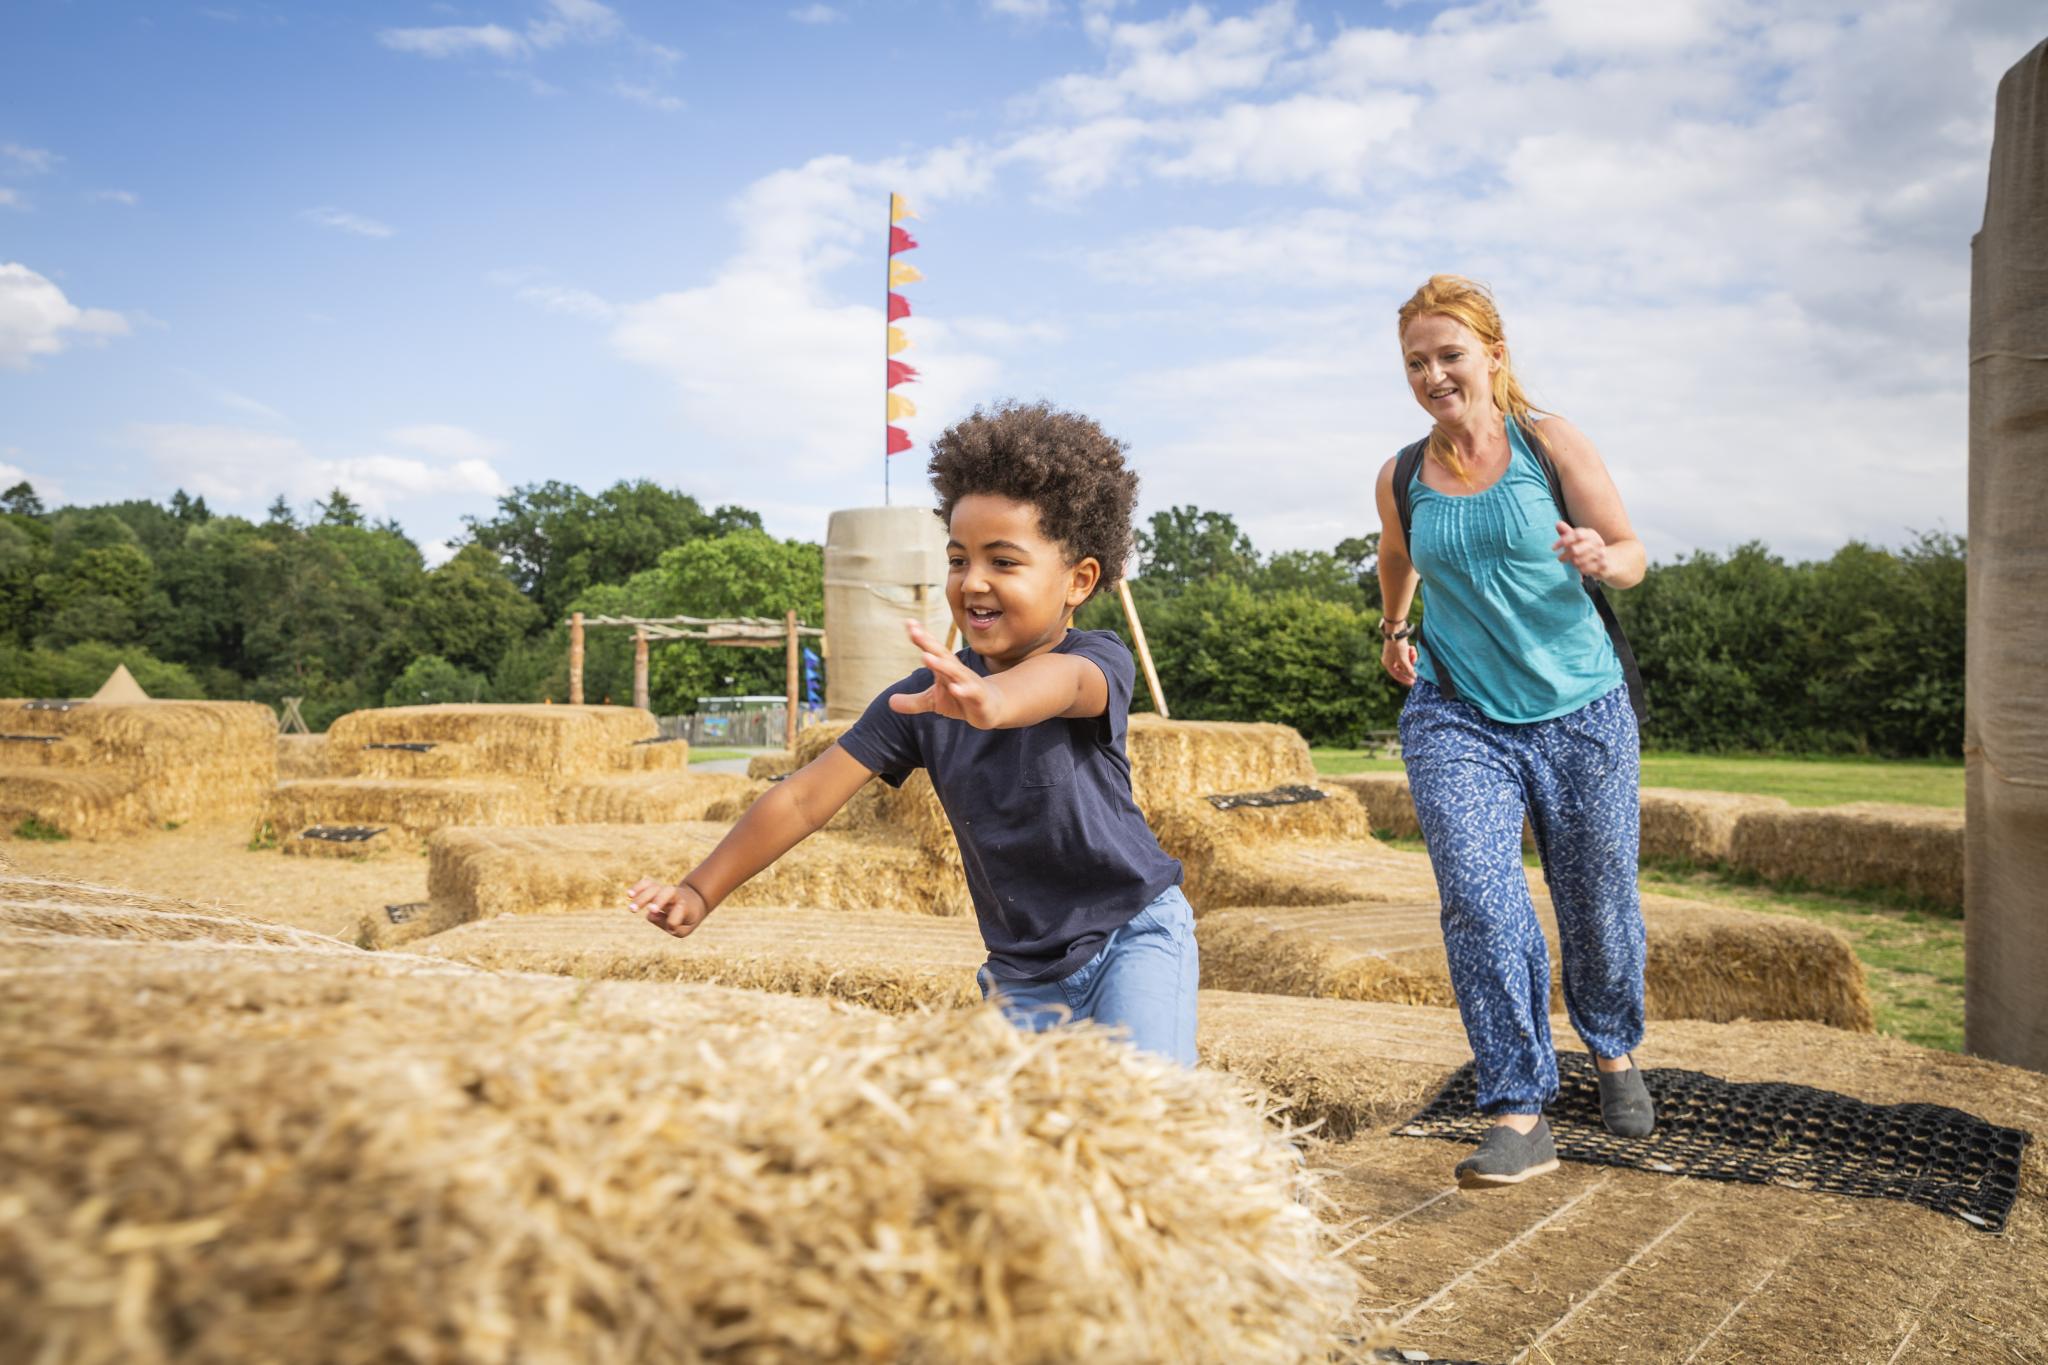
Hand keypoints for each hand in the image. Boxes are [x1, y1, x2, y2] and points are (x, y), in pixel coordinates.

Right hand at [627, 877, 708, 937]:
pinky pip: (647, 883)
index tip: (670, 925)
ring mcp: (665, 890)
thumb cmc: (687, 918)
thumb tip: (652, 915)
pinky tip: (629, 895)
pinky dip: (638, 887)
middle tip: (650, 910)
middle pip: (667, 892)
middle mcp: (675, 896)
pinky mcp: (656, 888)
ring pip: (654, 888)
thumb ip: (673, 927)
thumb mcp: (686, 928)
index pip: (680, 911)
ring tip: (631, 909)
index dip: (674, 918)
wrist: (693, 901)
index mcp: (686, 906)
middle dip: (658, 900)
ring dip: (642, 897)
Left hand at [887, 619, 1008, 727]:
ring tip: (926, 657)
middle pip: (941, 655)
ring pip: (954, 671)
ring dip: (941, 664)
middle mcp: (956, 671)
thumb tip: (889, 702)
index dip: (921, 637)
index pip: (932, 650)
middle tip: (915, 632)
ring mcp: (968, 682)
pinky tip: (954, 688)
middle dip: (928, 644)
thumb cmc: (960, 699)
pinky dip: (962, 690)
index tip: (908, 622)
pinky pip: (970, 692)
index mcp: (945, 668)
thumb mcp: (934, 702)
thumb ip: (913, 702)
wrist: (990, 708)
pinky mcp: (978, 697)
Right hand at [1381, 635, 1416, 686]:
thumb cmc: (1397, 646)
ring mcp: (1394, 653)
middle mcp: (1390, 660)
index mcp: (1388, 664)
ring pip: (1406, 661)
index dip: (1405, 679)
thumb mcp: (1403, 660)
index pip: (1397, 675)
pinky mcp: (1399, 648)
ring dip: (1411, 658)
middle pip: (1402, 668)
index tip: (1414, 682)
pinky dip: (1410, 652)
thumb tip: (1414, 677)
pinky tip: (1411, 647)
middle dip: (1410, 665)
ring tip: (1412, 652)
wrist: (1396, 631)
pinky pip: (1406, 654)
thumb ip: (1409, 670)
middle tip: (1416, 663)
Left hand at [1553, 521, 1609, 579]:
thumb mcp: (1580, 539)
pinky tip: (1581, 568)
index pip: (1576, 534)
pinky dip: (1580, 569)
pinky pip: (1585, 569)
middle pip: (1575, 549)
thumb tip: (1557, 523)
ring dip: (1573, 563)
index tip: (1553, 548)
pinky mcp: (1603, 565)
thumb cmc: (1590, 549)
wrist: (1613, 561)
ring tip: (1573, 562)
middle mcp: (1597, 542)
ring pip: (1578, 561)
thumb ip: (1567, 532)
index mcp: (1591, 534)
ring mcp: (1601, 554)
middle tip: (1560, 558)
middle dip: (1565, 555)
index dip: (1563, 540)